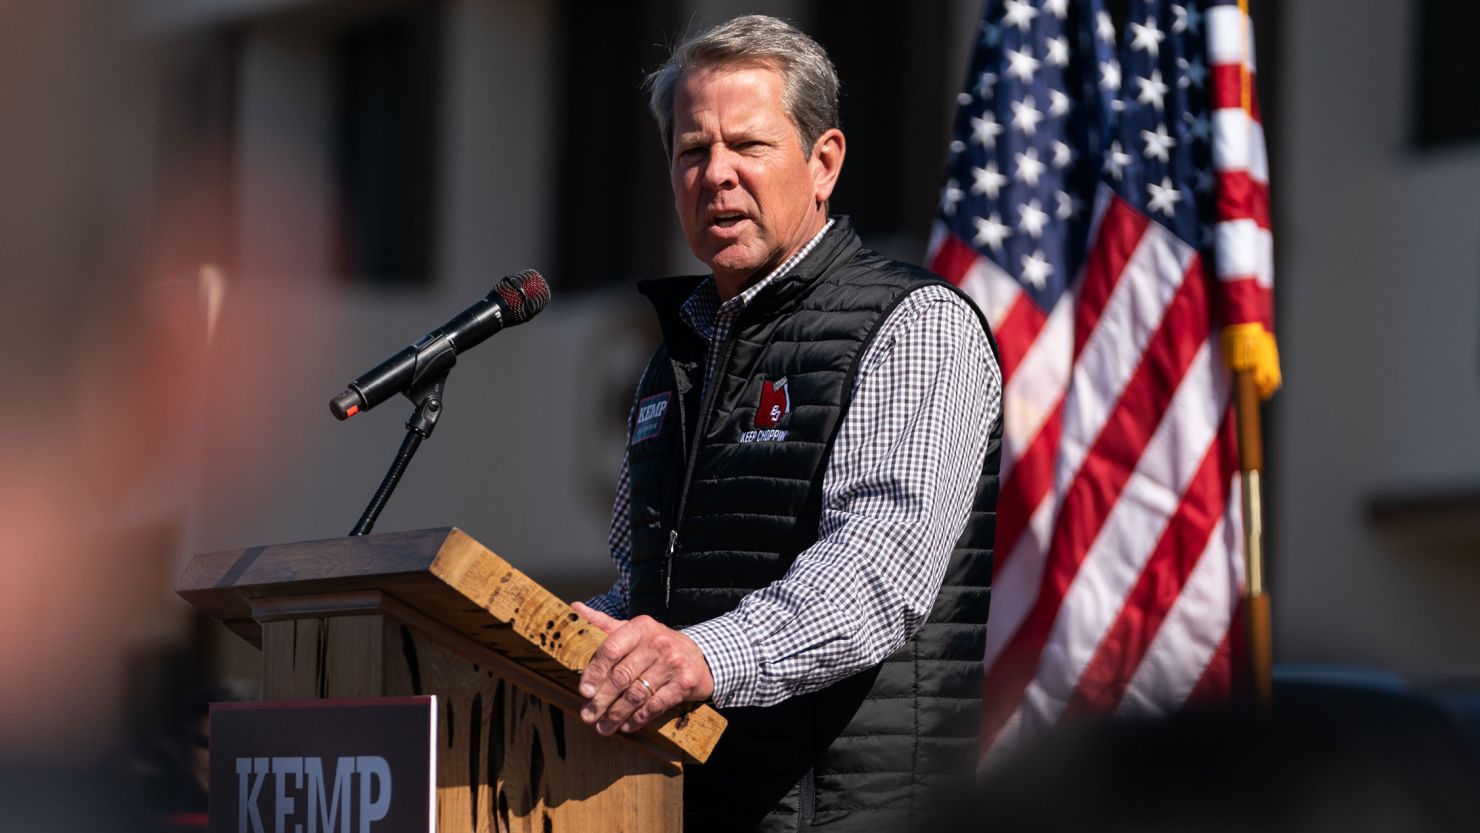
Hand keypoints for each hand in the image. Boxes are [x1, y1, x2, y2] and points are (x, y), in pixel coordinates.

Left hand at [570, 602, 714, 735]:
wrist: (699, 656)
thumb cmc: (657, 644)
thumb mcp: (634, 630)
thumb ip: (604, 623)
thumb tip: (575, 608)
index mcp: (641, 627)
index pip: (611, 649)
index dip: (595, 672)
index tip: (584, 692)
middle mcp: (658, 643)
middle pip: (622, 676)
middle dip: (602, 700)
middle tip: (587, 715)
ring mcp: (673, 663)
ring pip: (637, 694)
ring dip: (616, 714)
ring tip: (602, 727)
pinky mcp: (684, 683)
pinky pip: (656, 705)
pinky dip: (638, 718)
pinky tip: (626, 726)